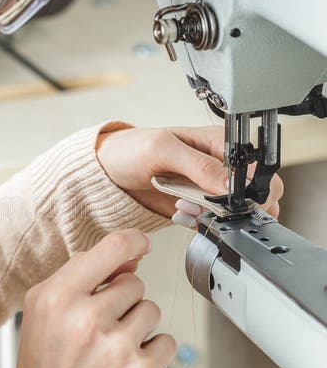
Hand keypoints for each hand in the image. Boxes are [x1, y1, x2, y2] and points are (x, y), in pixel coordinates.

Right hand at [8, 229, 175, 367]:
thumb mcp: (44, 311)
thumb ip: (82, 276)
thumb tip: (130, 257)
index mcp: (58, 297)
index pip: (112, 247)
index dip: (133, 241)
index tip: (140, 246)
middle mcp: (87, 319)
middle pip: (134, 283)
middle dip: (121, 301)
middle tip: (97, 330)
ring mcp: (116, 348)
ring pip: (151, 310)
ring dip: (136, 326)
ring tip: (109, 350)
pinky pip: (166, 341)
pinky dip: (152, 352)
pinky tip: (125, 365)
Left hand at [96, 125, 283, 219]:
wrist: (109, 172)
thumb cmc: (132, 149)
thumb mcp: (164, 149)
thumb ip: (200, 165)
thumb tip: (229, 183)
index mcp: (221, 143)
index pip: (257, 168)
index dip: (251, 189)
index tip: (229, 200)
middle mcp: (222, 167)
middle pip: (256, 195)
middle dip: (235, 208)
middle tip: (207, 206)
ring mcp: (212, 189)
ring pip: (237, 214)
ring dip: (214, 217)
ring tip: (185, 205)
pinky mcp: (200, 208)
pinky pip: (215, 223)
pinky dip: (201, 224)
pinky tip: (181, 212)